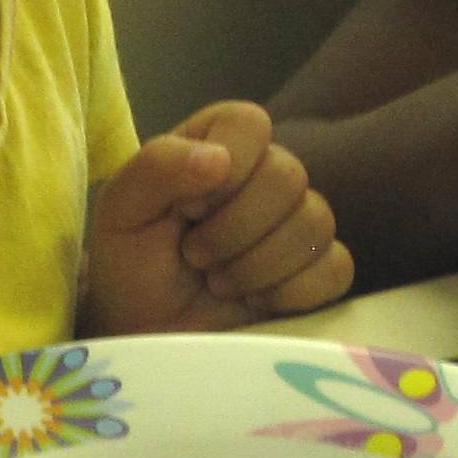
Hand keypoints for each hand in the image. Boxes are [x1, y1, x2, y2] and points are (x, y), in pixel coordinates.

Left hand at [84, 100, 355, 332]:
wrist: (146, 332)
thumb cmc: (130, 265)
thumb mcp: (122, 210)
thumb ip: (158, 167)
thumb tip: (219, 159)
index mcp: (219, 143)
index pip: (249, 124)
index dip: (224, 168)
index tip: (187, 208)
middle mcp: (264, 174)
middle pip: (288, 176)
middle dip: (233, 229)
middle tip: (195, 256)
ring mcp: (296, 223)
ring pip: (316, 223)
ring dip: (255, 266)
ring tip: (218, 282)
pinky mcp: (317, 271)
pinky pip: (336, 269)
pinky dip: (291, 292)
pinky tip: (255, 301)